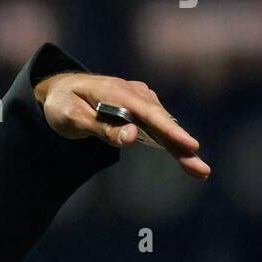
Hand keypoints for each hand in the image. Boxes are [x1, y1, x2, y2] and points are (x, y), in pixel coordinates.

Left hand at [32, 71, 210, 179]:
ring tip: (199, 171)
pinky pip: (158, 125)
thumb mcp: (71, 118)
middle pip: (162, 121)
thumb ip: (100, 127)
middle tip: (202, 170)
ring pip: (164, 125)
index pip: (147, 113)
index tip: (190, 145)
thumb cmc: (62, 104)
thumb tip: (132, 137)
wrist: (58, 90)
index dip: (170, 130)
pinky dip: (172, 142)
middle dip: (183, 146)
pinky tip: (186, 158)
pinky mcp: (141, 107)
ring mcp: (139, 98)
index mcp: (115, 91)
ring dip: (181, 147)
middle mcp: (133, 92)